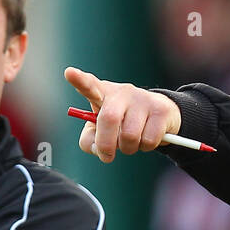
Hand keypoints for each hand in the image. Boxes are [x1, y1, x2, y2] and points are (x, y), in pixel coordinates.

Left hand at [65, 66, 181, 162]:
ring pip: (130, 135)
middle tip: (107, 155)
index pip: (89, 85)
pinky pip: (149, 140)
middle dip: (106, 144)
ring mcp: (142, 99)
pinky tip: (147, 137)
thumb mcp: (100, 131)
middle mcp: (122, 92)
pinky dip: (145, 147)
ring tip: (131, 142)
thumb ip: (89, 141)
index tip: (69, 73)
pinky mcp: (160, 110)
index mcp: (102, 94)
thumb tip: (98, 149)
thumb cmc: (122, 124)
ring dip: (129, 148)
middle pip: (109, 118)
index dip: (80, 80)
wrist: (160, 116)